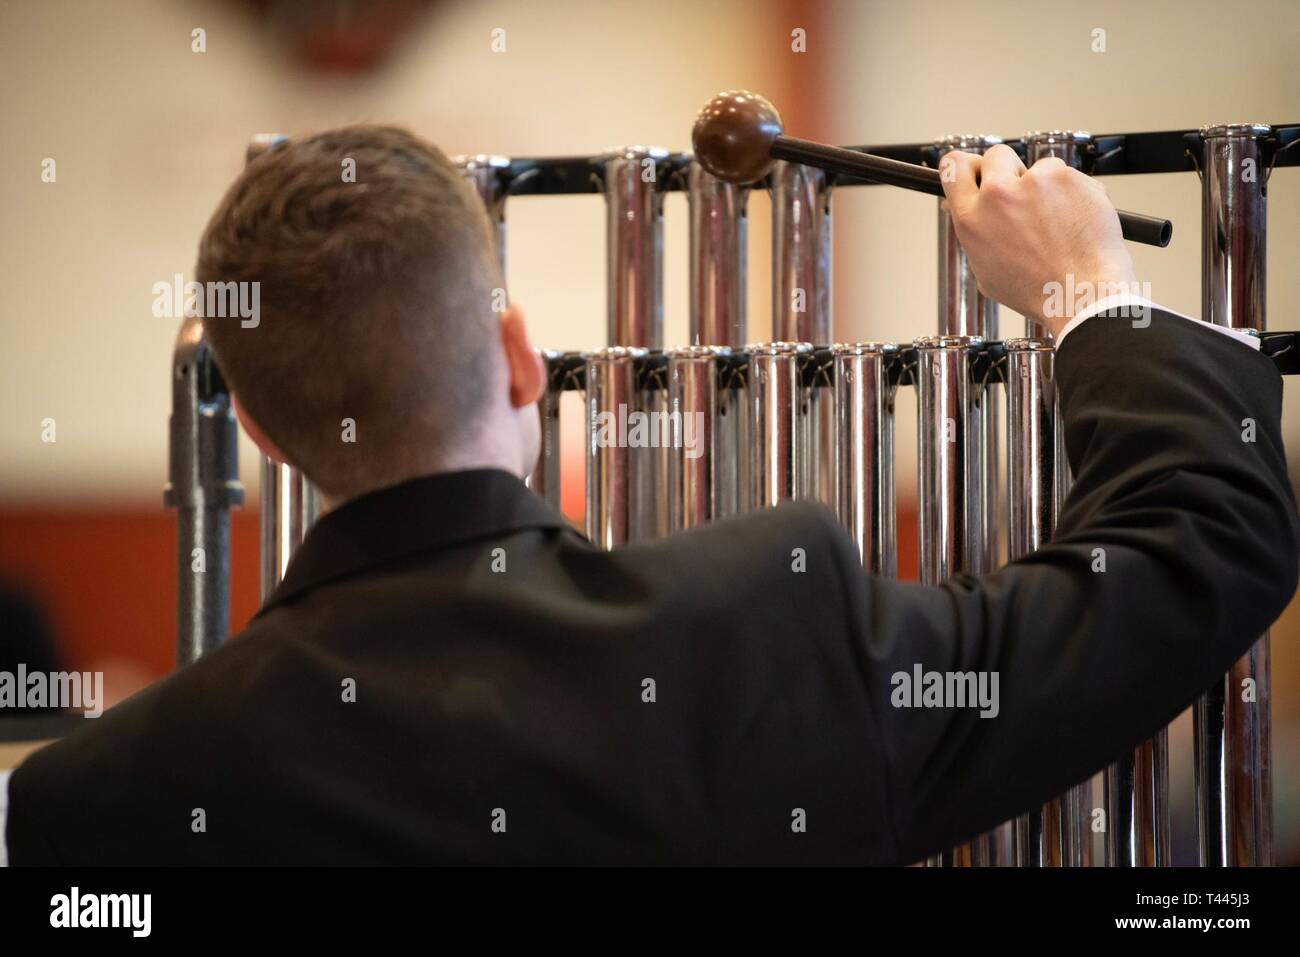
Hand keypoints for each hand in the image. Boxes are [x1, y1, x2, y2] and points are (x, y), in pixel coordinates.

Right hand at [939, 145, 1136, 337]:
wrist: (1082, 293)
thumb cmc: (1037, 290)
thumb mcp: (985, 270)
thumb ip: (976, 233)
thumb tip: (970, 209)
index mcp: (972, 218)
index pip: (953, 167)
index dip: (965, 165)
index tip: (977, 169)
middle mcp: (998, 195)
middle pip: (996, 155)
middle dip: (1009, 170)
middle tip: (1024, 195)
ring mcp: (1035, 182)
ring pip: (1039, 168)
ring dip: (1047, 187)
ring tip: (1057, 223)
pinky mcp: (1068, 178)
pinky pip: (1069, 177)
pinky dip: (1074, 193)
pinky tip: (1075, 221)